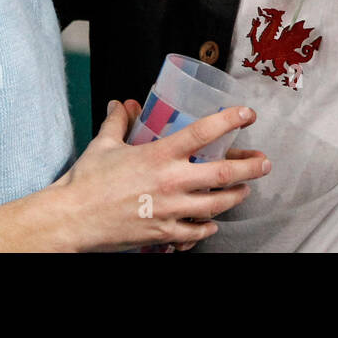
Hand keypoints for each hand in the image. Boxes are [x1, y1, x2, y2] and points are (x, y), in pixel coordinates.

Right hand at [48, 100, 269, 251]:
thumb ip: (117, 121)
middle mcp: (170, 182)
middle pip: (222, 175)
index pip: (203, 133)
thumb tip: (120, 103)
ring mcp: (169, 210)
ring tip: (246, 190)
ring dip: (236, 197)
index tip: (247, 115)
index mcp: (158, 155)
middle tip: (264, 162)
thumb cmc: (86, 180)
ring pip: (215, 205)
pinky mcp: (163, 233)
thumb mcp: (104, 144)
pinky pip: (195, 232)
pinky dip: (208, 227)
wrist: (72, 218)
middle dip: (250, 168)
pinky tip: (214, 223)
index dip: (229, 121)